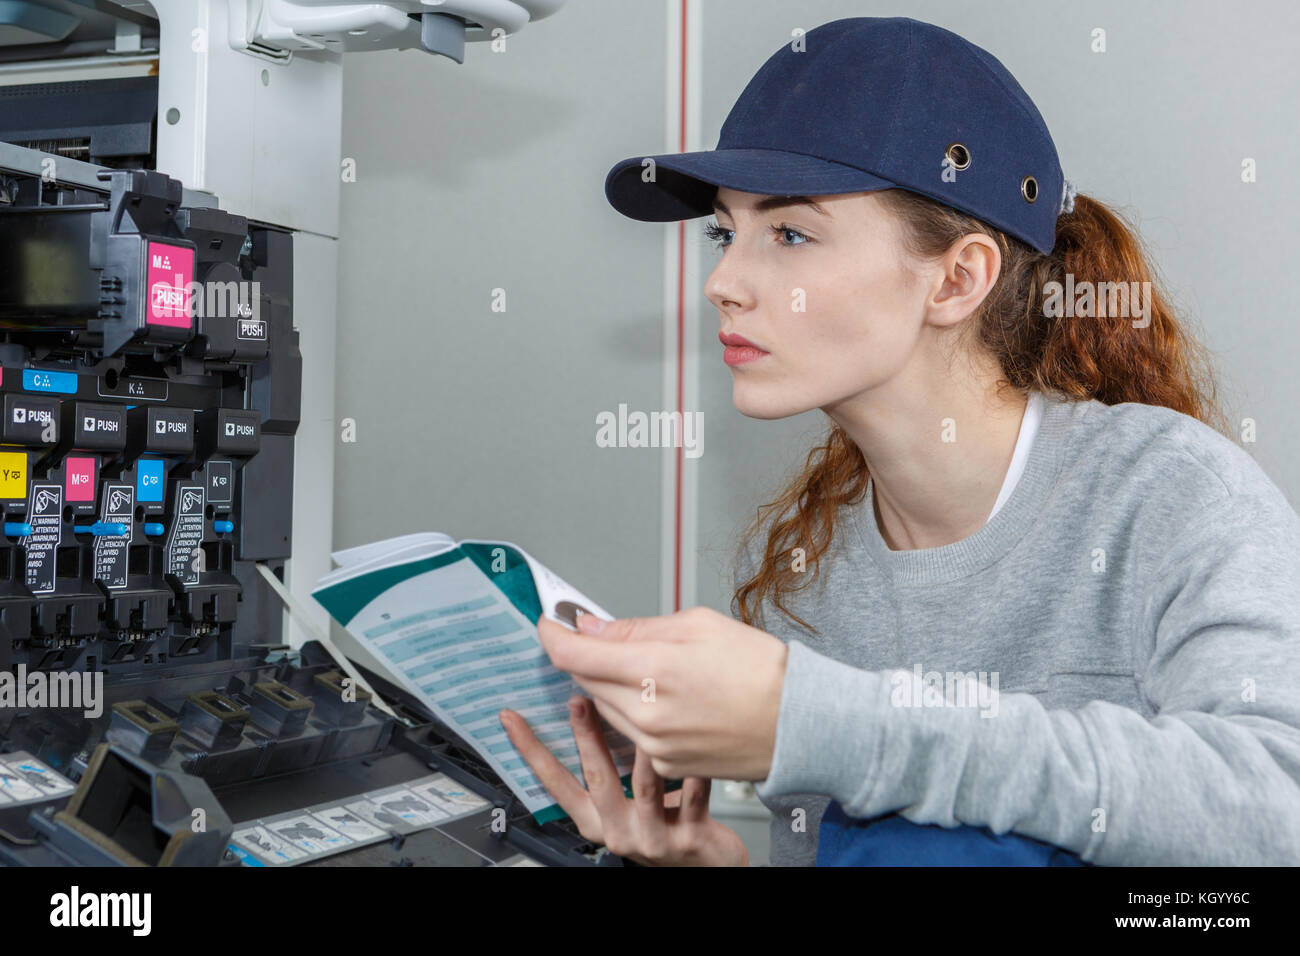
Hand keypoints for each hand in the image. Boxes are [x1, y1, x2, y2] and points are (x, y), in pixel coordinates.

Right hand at [499, 695, 748, 865]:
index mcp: (595, 820)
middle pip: (598, 778)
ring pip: (646, 786)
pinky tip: (693, 744)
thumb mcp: (623, 804)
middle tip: (579, 700)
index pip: (554, 782)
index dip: (531, 751)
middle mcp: (618, 830)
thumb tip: (591, 708)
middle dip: (586, 736)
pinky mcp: (689, 837)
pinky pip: (693, 796)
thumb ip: (609, 769)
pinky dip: (693, 769)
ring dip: (642, 749)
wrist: (704, 867)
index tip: (511, 718)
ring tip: (642, 713)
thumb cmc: (661, 826)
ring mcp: (652, 837)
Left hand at [535, 606, 787, 779]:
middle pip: (584, 680)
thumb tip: (593, 627)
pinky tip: (667, 699)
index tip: (550, 623)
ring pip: (604, 706)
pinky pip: (630, 733)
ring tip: (652, 669)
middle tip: (605, 636)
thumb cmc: (760, 669)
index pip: (574, 653)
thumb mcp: (699, 624)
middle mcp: (646, 712)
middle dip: (587, 655)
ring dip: (611, 684)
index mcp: (652, 668)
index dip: (553, 634)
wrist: (798, 722)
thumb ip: (637, 627)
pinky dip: (635, 712)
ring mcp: (653, 744)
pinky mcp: (663, 765)